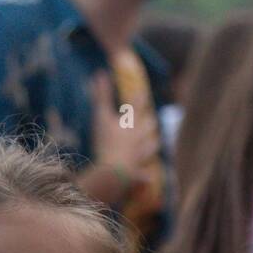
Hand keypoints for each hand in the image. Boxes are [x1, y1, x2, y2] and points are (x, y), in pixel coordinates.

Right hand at [88, 72, 159, 195]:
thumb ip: (100, 95)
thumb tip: (99, 73)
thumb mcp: (100, 117)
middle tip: (150, 118)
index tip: (142, 92)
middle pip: (148, 128)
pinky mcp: (136, 175)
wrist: (112, 172)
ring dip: (151, 144)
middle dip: (149, 122)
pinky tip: (149, 178)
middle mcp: (138, 140)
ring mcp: (139, 157)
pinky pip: (143, 176)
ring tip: (154, 142)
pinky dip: (145, 176)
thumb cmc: (106, 143)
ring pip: (150, 148)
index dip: (138, 99)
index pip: (136, 108)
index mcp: (130, 125)